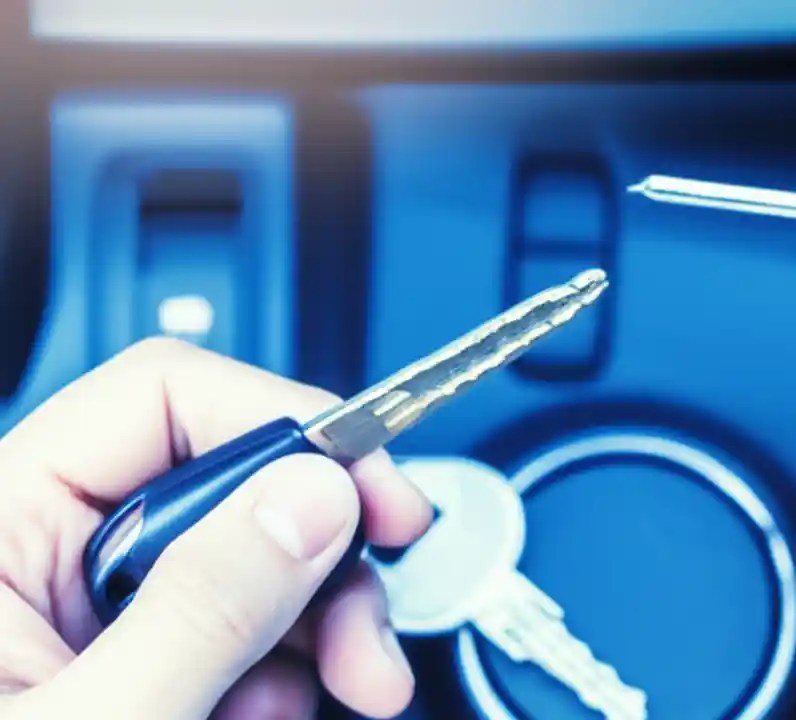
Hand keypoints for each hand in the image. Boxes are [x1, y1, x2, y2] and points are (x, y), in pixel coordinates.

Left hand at [0, 338, 434, 719]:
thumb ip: (205, 606)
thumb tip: (311, 495)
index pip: (162, 400)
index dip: (283, 427)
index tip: (372, 495)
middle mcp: (45, 554)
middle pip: (232, 484)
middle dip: (324, 555)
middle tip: (372, 631)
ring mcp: (94, 613)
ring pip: (254, 560)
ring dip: (319, 625)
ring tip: (343, 693)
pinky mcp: (134, 662)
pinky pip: (241, 631)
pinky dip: (284, 671)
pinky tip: (271, 715)